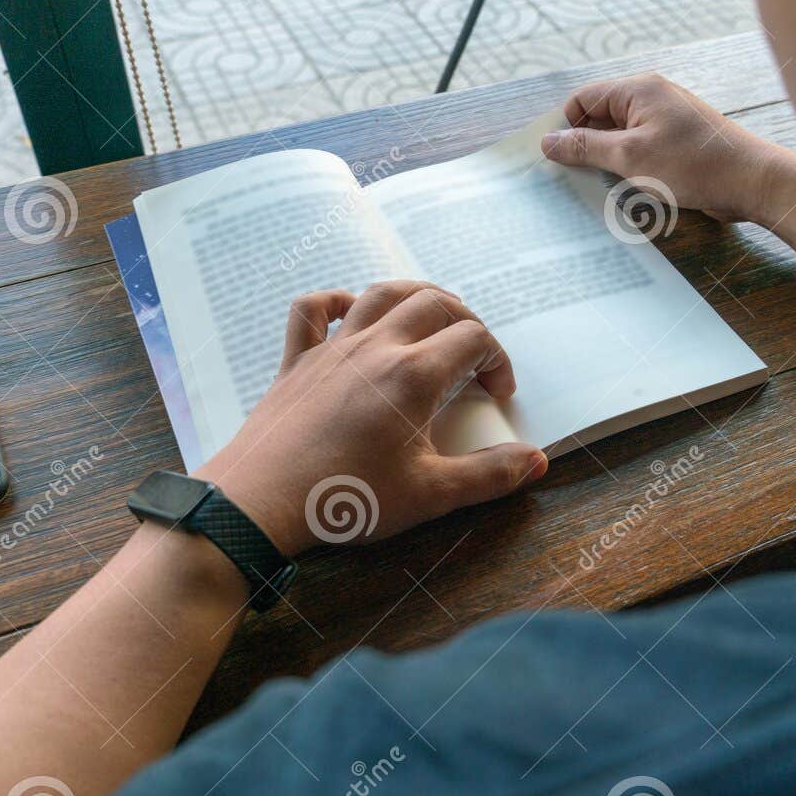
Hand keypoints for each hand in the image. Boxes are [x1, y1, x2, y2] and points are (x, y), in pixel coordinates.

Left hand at [197, 281, 546, 556]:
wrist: (260, 502)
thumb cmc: (345, 500)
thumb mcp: (429, 496)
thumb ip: (488, 475)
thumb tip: (535, 460)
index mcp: (414, 375)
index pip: (473, 339)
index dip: (497, 359)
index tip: (498, 394)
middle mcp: (376, 348)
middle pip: (434, 302)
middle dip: (466, 318)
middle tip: (475, 354)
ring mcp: (332, 349)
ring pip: (381, 293)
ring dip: (414, 295)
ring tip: (432, 316)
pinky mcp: (296, 362)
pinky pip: (312, 310)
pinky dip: (335, 300)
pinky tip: (351, 312)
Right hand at [540, 72, 795, 226]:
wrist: (750, 182)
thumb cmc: (692, 165)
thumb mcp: (630, 157)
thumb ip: (587, 147)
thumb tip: (548, 141)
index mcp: (638, 90)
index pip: (584, 99)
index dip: (566, 126)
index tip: (555, 158)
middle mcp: (651, 98)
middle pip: (600, 117)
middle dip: (585, 146)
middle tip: (571, 178)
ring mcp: (665, 120)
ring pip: (619, 137)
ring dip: (607, 161)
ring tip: (600, 186)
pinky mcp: (676, 143)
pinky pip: (639, 150)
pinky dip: (628, 168)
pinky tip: (626, 190)